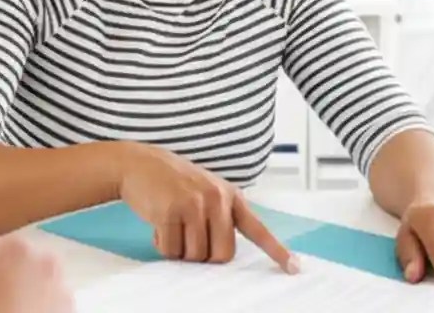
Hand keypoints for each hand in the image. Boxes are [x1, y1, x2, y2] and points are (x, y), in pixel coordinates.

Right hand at [116, 142, 297, 273]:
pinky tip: (158, 223)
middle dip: (203, 256)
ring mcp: (194, 204)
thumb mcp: (205, 190)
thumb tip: (220, 255)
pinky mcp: (171, 211)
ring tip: (171, 225)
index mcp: (230, 196)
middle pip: (221, 255)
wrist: (138, 163)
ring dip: (179, 249)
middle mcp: (217, 199)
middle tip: (188, 238)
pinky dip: (162, 244)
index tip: (295, 269)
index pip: (257, 229)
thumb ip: (220, 215)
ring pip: (194, 256)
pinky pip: (171, 250)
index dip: (276, 251)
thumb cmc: (173, 182)